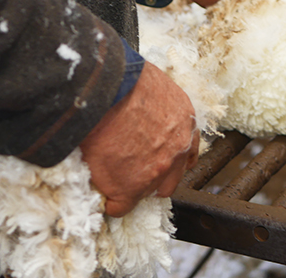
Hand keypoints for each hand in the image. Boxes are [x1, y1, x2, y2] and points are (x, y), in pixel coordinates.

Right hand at [78, 62, 198, 216]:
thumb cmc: (125, 78)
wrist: (107, 90)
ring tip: (110, 176)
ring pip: (145, 194)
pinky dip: (107, 201)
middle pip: (169, 179)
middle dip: (151, 178)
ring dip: (129, 189)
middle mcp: (176, 151)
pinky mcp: (128, 189)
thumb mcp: (154, 84)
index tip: (156, 159)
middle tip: (129, 168)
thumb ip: (156, 105)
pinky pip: (118, 206)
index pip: (187, 153)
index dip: (169, 159)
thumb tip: (141, 110)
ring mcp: (154, 173)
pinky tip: (98, 189)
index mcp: (184, 122)